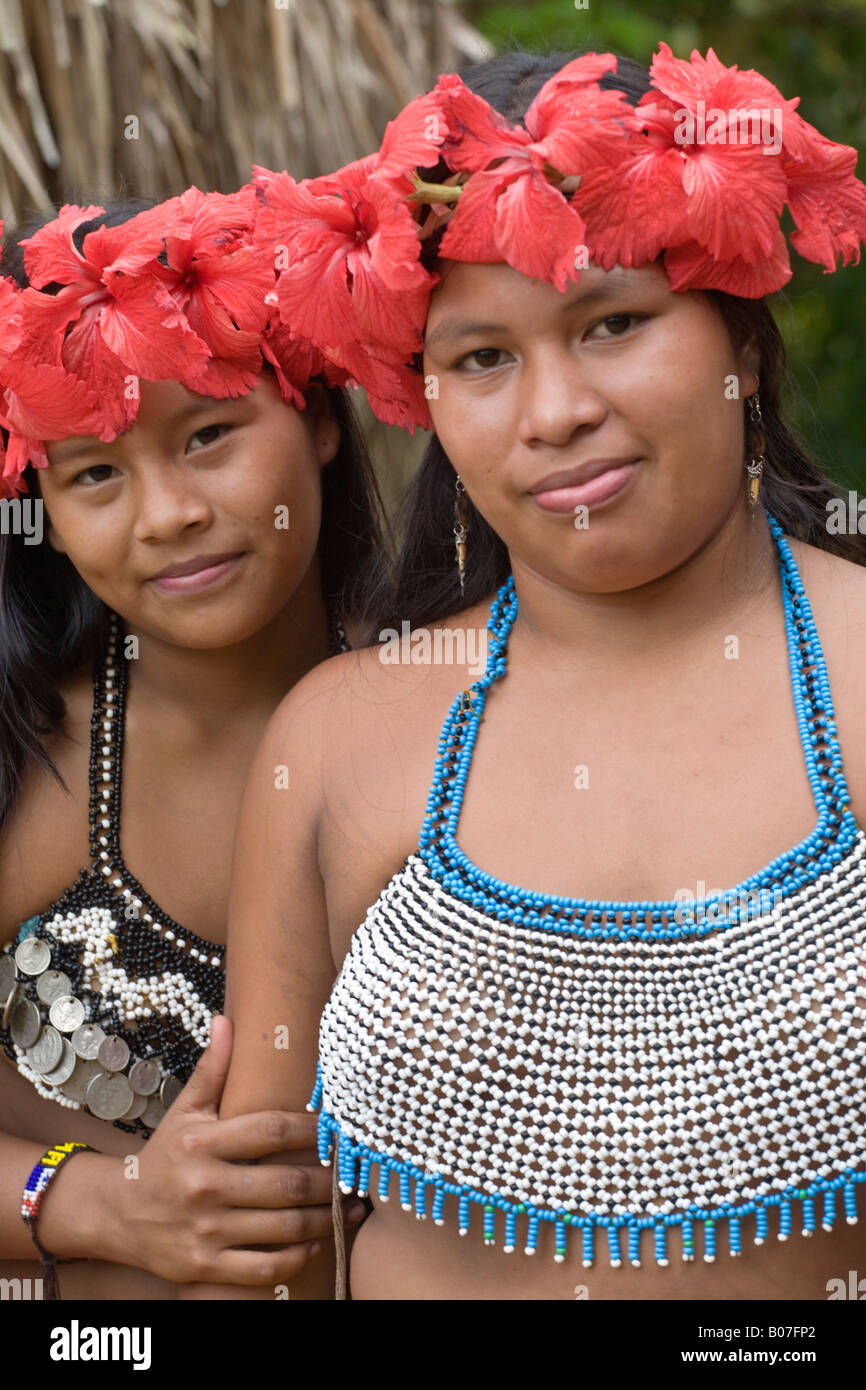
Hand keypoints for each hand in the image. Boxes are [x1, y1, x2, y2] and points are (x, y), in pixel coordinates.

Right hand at [106, 1015, 363, 1284]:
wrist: (118, 1215)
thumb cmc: (164, 1156)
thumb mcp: (184, 1110)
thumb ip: (213, 1069)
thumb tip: (227, 1020)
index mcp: (202, 1143)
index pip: (270, 1129)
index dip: (312, 1128)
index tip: (339, 1128)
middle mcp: (204, 1186)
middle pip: (286, 1183)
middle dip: (330, 1181)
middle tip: (357, 1176)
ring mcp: (206, 1230)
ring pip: (284, 1227)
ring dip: (326, 1219)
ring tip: (352, 1209)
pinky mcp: (206, 1266)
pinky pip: (265, 1267)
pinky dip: (298, 1257)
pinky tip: (317, 1243)